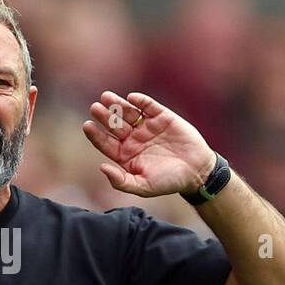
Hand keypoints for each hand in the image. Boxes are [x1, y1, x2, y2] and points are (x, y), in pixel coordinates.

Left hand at [82, 91, 216, 196]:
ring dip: (117, 104)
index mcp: (124, 155)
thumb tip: (101, 168)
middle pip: (114, 125)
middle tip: (95, 108)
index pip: (105, 142)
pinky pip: (148, 106)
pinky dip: (140, 101)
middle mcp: (132, 138)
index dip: (96, 134)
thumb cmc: (168, 182)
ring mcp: (146, 126)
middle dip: (104, 116)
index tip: (87, 125)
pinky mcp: (162, 117)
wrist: (197, 172)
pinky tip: (132, 98)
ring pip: (128, 112)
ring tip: (106, 97)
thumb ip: (121, 181)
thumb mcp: (143, 187)